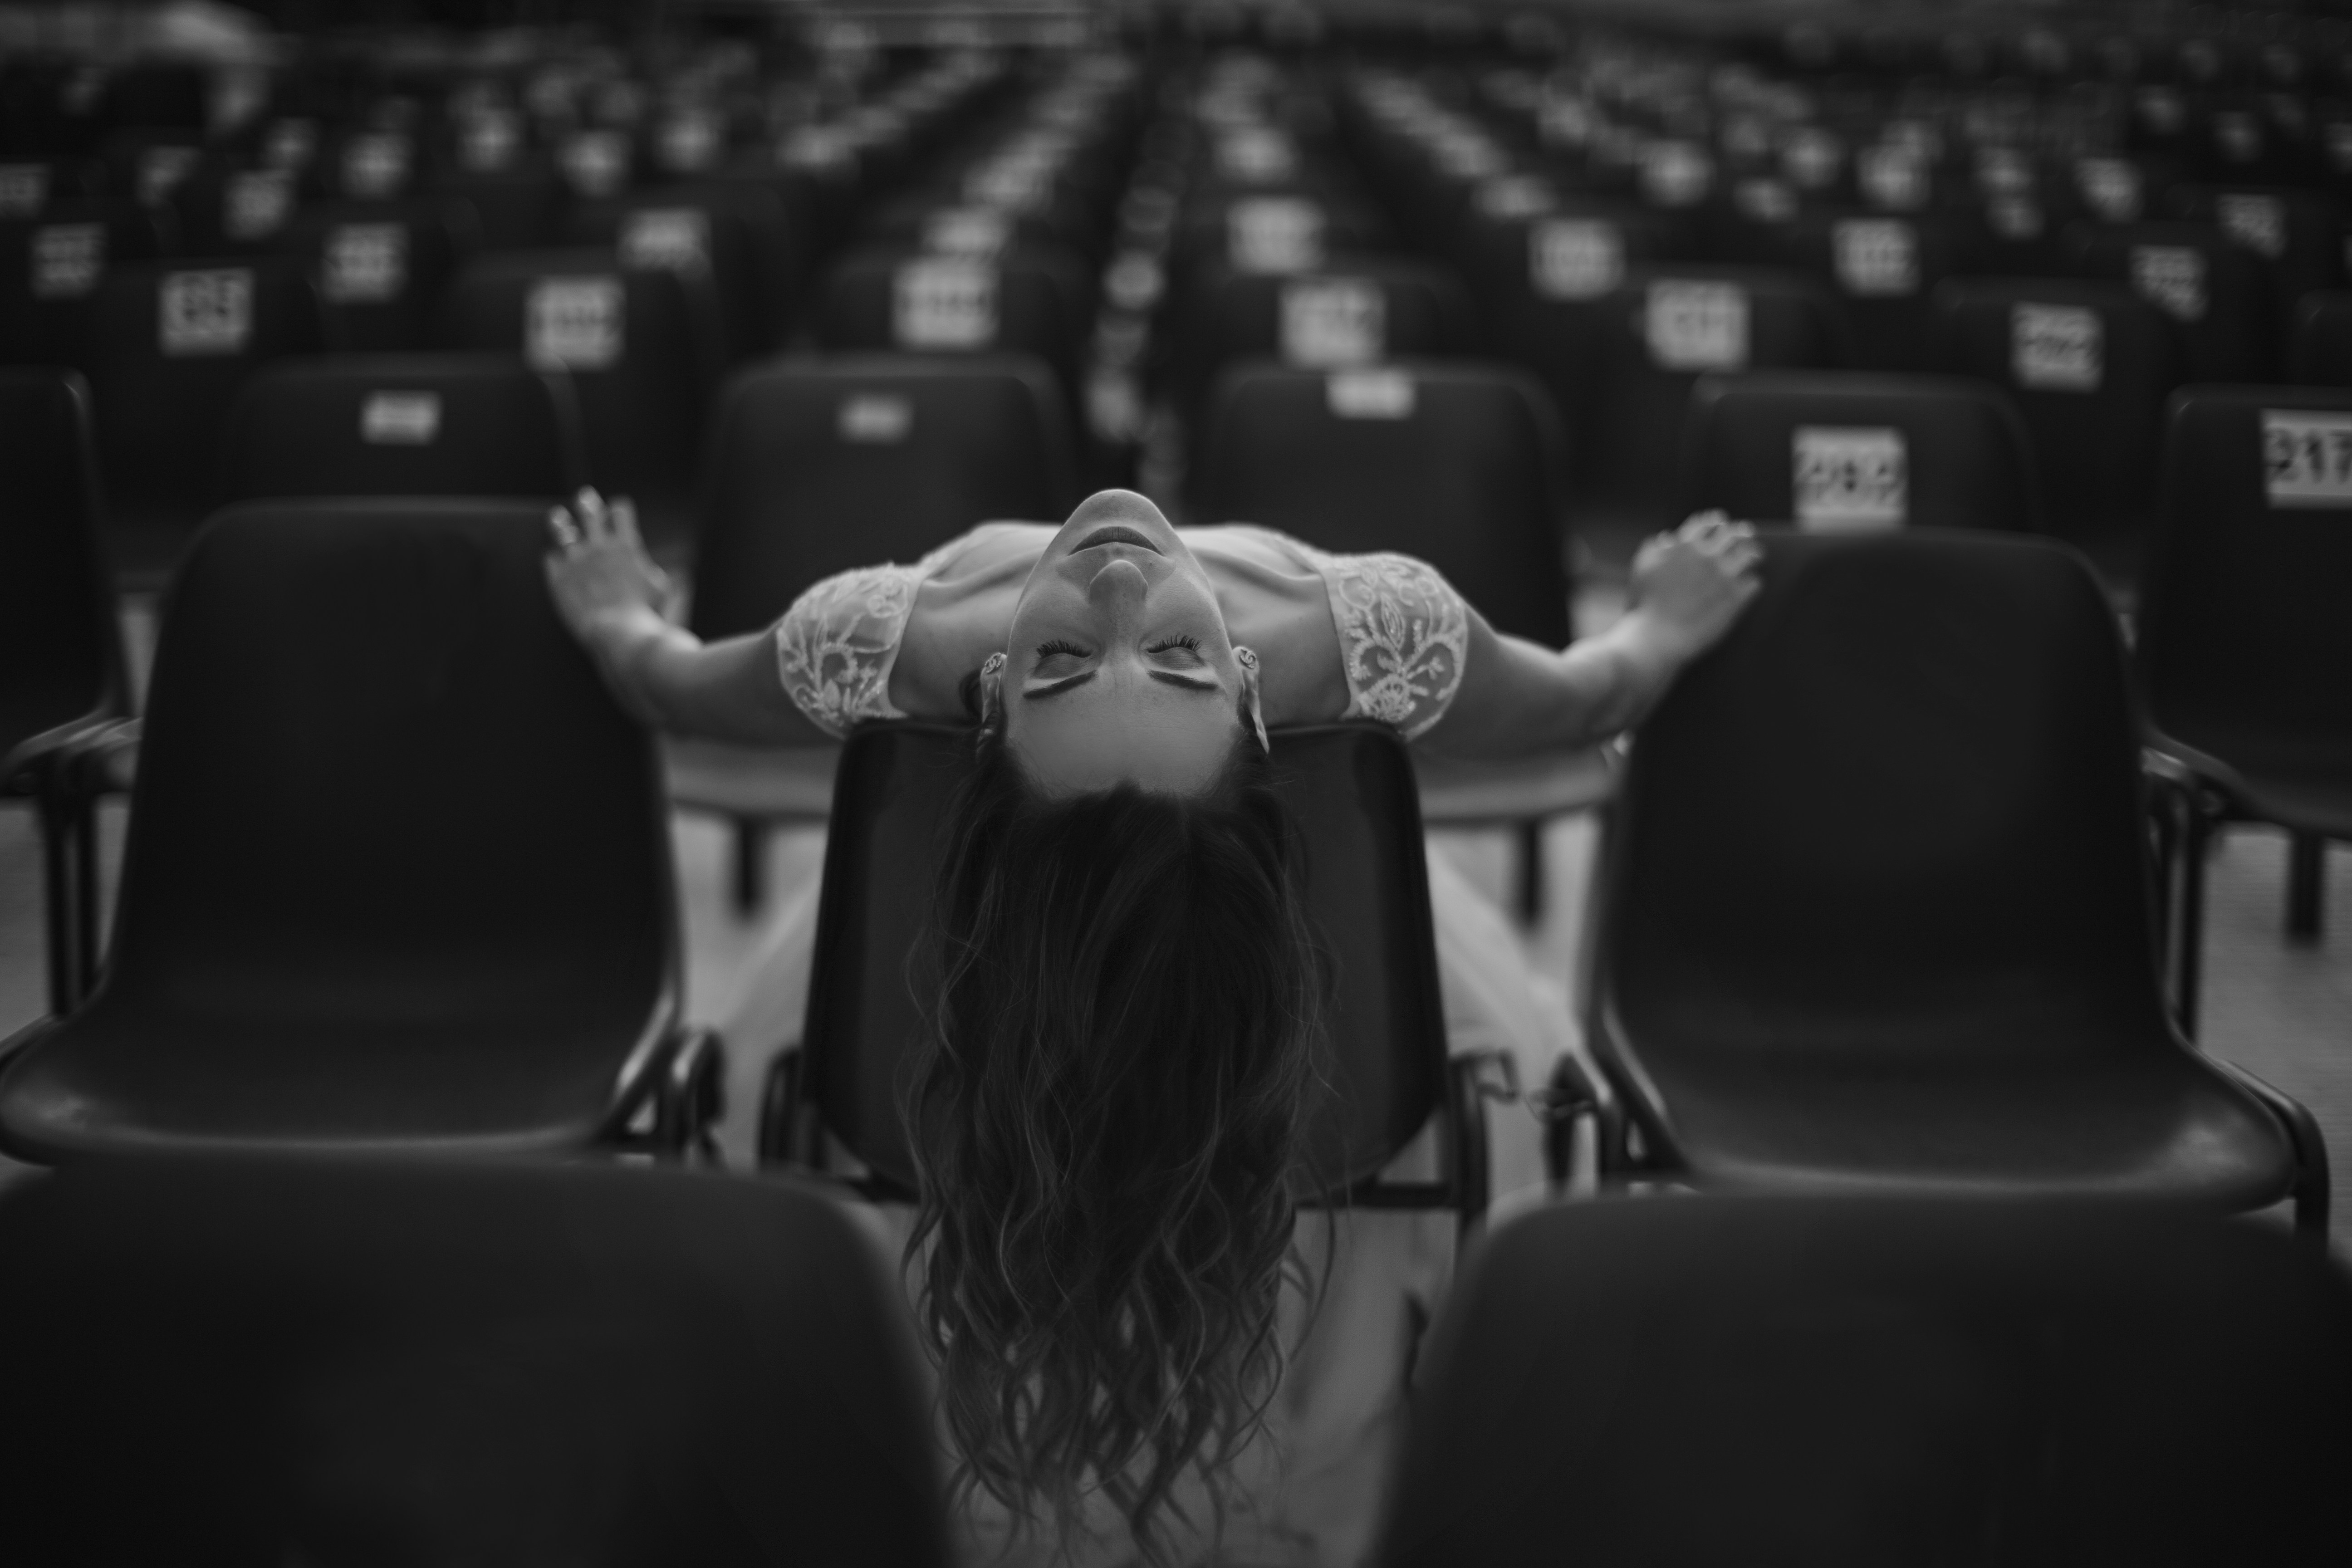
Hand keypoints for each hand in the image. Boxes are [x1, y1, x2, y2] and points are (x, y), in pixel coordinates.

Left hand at [543, 488, 676, 647]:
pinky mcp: (558, 578)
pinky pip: (550, 559)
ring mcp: (576, 560)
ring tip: (557, 517)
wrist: (619, 633)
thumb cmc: (645, 613)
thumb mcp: (661, 588)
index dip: (619, 508)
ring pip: (563, 530)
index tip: (616, 509)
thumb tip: (650, 569)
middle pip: (589, 513)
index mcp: (626, 545)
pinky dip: (554, 558)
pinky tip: (555, 559)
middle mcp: (599, 546)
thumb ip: (653, 571)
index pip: (620, 511)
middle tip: (585, 498)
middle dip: (588, 503)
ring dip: (561, 522)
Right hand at [1622, 511, 1761, 665]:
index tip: (1720, 524)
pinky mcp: (1736, 598)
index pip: (1708, 524)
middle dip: (1740, 534)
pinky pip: (1754, 583)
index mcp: (1685, 546)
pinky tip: (1749, 585)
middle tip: (1744, 536)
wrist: (1656, 638)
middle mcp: (1707, 556)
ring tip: (1754, 557)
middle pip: (1734, 535)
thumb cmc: (1644, 607)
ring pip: (1750, 554)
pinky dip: (1752, 582)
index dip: (1715, 522)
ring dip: (1752, 553)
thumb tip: (1666, 538)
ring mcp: (1724, 576)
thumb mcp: (1641, 571)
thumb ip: (1654, 550)